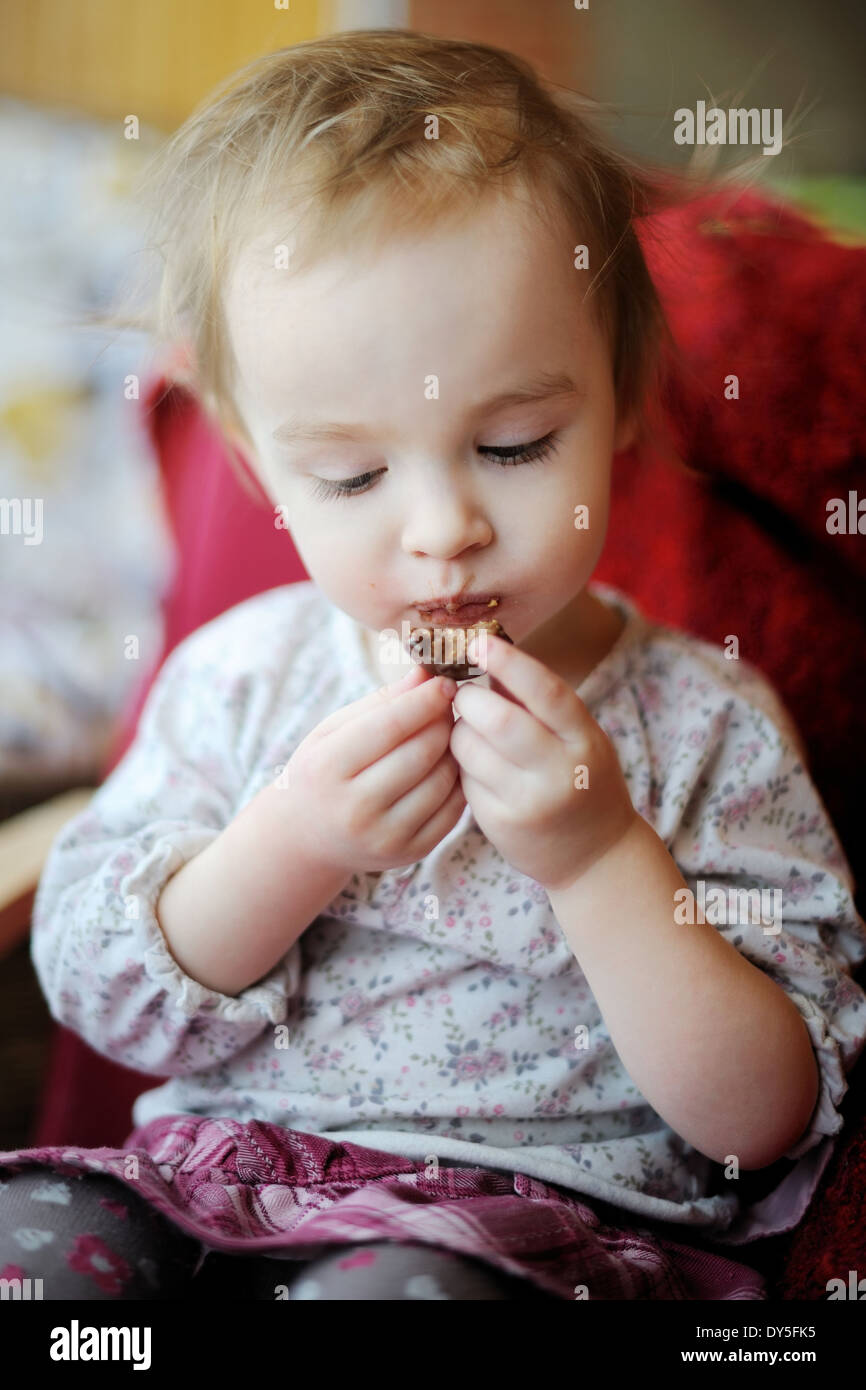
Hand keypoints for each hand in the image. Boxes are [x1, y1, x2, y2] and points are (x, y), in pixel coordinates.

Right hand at [276, 662, 465, 876]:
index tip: (444, 682)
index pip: (390, 725)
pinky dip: (458, 781)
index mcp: (328, 768)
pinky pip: (453, 809)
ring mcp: (385, 836)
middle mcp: (355, 808)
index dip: (424, 699)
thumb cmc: (321, 771)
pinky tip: (448, 766)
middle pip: (422, 751)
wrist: (305, 838)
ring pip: (442, 779)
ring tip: (446, 735)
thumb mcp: (333, 731)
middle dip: (442, 721)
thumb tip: (427, 674)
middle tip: (449, 707)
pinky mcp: (410, 853)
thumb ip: (380, 702)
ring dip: (454, 750)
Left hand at [450, 633, 637, 892]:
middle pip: (499, 720)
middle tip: (463, 694)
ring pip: (471, 749)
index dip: (509, 662)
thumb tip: (488, 654)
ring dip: (458, 731)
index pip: (545, 691)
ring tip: (469, 731)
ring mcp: (530, 801)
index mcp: (585, 739)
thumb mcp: (578, 737)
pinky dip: (461, 764)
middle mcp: (560, 771)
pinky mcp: (501, 824)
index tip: (478, 641)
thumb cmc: (580, 779)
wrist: (595, 856)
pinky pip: (464, 779)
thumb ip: (540, 703)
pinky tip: (476, 767)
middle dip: (470, 699)